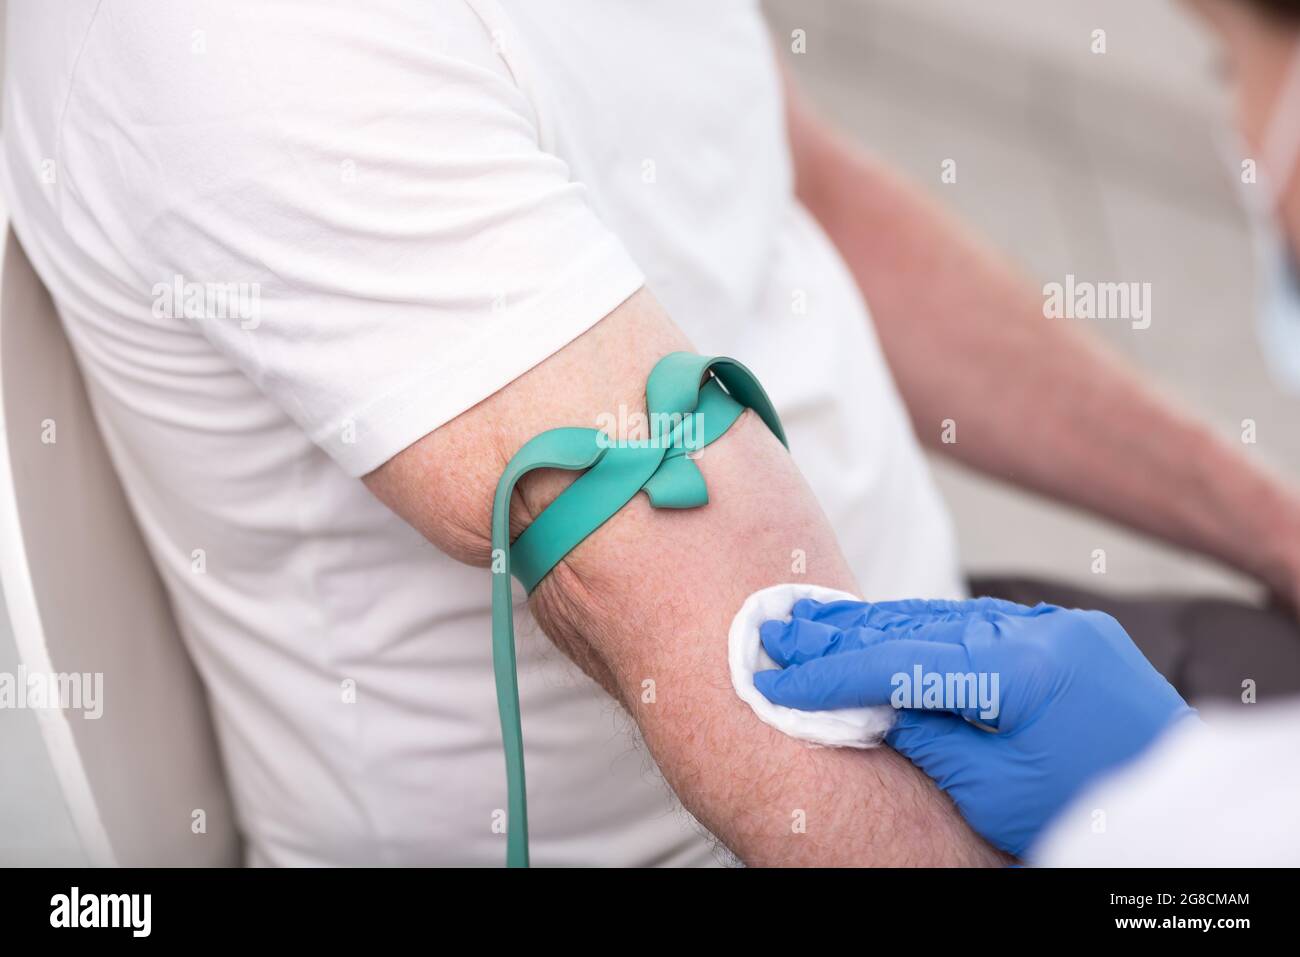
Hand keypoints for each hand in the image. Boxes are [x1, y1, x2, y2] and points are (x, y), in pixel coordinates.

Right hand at [754, 597, 1195, 857]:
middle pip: (913, 625)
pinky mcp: (1062, 634)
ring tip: (813, 622)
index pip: (899, 664)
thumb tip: (868, 705)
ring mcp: (1053, 627)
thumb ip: (927, 735)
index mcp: (1022, 670)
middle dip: (839, 632)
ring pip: (940, 617)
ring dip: (873, 623)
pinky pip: (974, 624)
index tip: (776, 678)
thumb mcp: (994, 790)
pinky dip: (922, 628)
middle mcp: (1037, 632)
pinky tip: (880, 626)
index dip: (829, 673)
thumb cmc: (1092, 814)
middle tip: (778, 627)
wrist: (1181, 810)